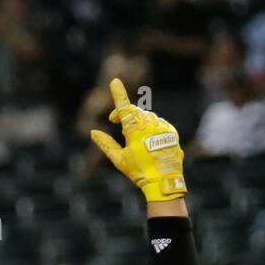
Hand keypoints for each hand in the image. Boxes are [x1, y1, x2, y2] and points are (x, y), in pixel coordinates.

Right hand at [90, 78, 186, 202]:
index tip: (115, 82)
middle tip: (115, 122)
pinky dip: (151, 127)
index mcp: (135, 130)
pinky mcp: (171, 131)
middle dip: (124, 115)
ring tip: (135, 137)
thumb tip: (93, 132)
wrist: (164, 183)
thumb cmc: (139, 172)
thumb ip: (106, 144)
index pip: (124, 108)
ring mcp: (162, 126)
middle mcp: (150, 125)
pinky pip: (158, 123)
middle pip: (135, 112)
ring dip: (138, 122)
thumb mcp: (119, 159)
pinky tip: (149, 140)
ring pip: (147, 117)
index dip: (118, 94)